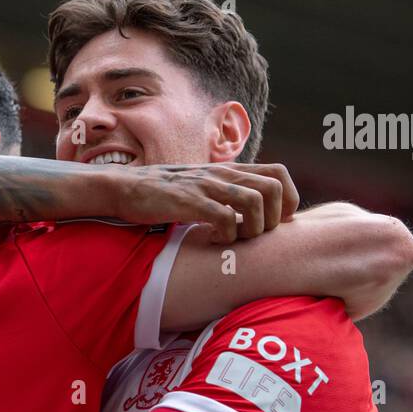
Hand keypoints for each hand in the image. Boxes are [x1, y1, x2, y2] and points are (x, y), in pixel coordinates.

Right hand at [115, 162, 298, 242]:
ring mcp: (206, 186)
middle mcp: (222, 174)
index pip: (279, 174)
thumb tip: (251, 213)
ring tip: (233, 239)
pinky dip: (226, 235)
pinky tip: (212, 240)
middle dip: (273, 220)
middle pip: (273, 189)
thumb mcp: (202, 186)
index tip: (274, 223)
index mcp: (229, 171)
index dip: (287, 200)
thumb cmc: (164, 193)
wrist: (125, 188)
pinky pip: (224, 218)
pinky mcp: (189, 201)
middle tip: (254, 236)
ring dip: (251, 229)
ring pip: (254, 202)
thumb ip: (226, 193)